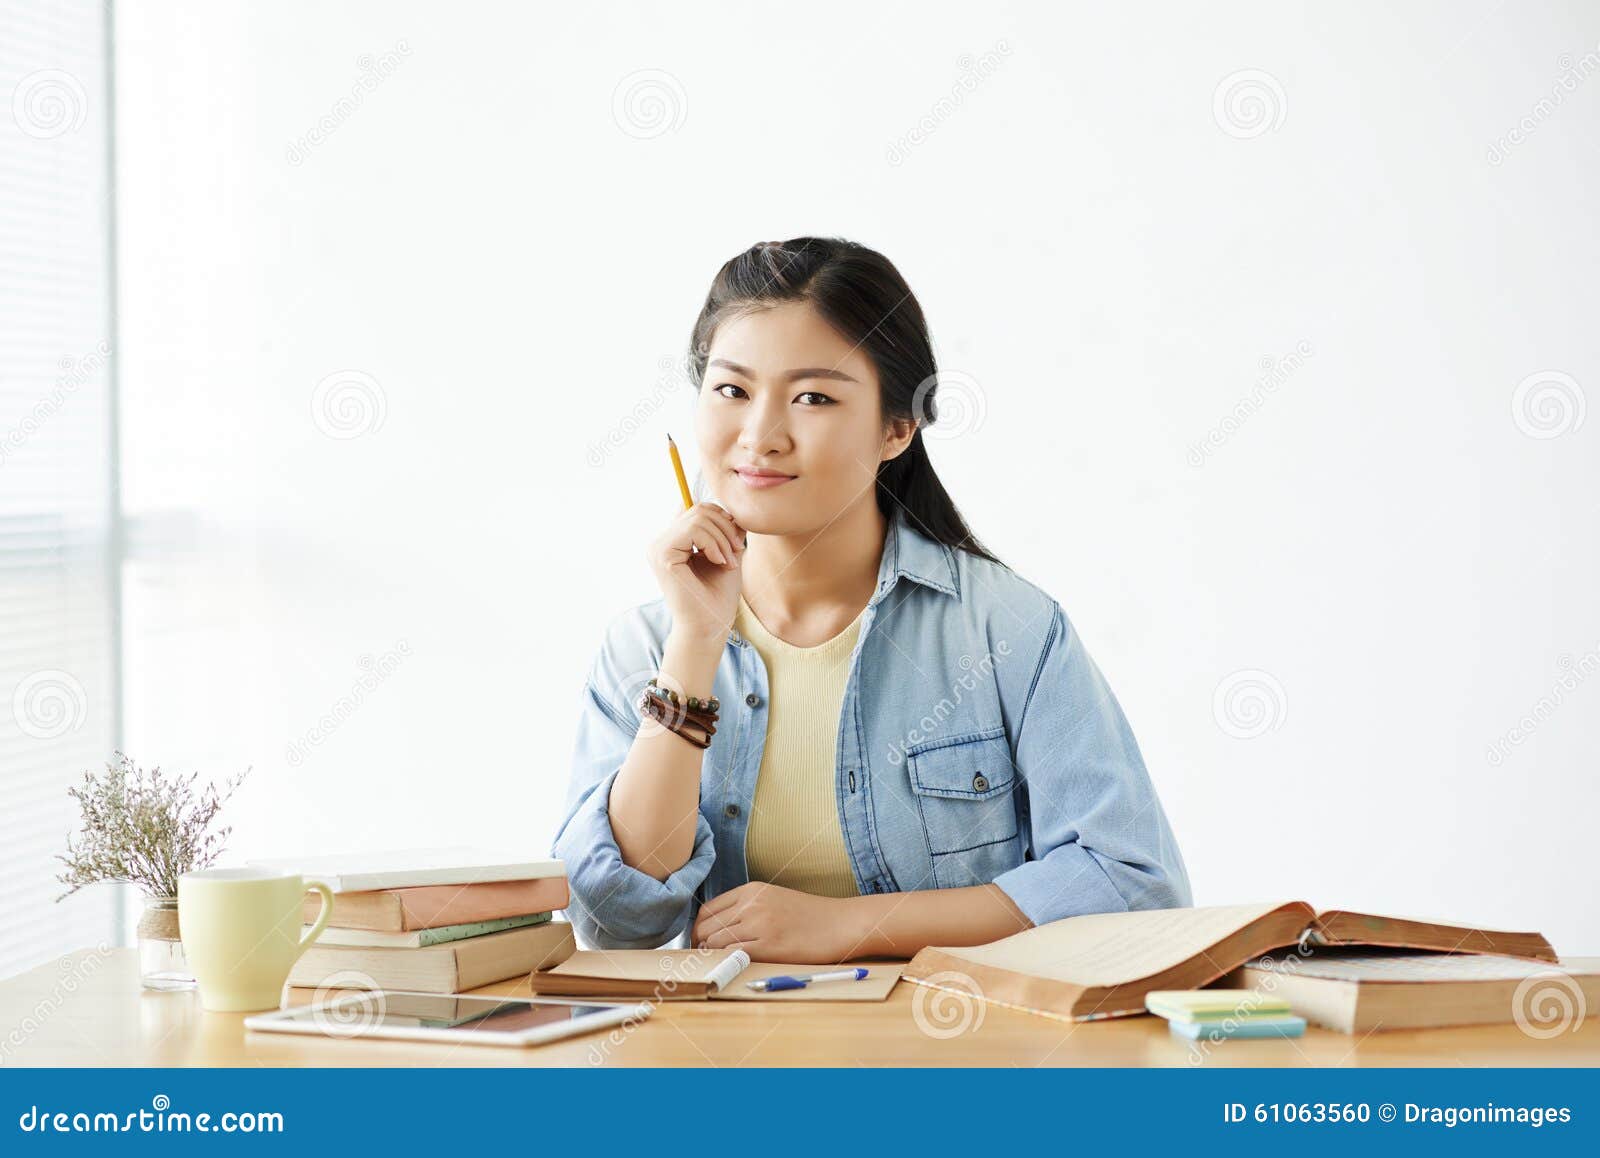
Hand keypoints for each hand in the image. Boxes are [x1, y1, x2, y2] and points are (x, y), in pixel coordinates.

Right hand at [648, 501, 746, 642]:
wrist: (710, 626)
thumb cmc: (718, 596)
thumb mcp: (726, 554)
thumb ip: (724, 530)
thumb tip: (730, 507)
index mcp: (673, 542)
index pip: (696, 509)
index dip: (721, 517)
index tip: (736, 541)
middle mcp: (661, 543)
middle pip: (699, 509)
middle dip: (725, 527)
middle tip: (737, 551)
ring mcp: (658, 548)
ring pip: (698, 517)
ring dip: (723, 538)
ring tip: (729, 561)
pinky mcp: (662, 555)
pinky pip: (693, 530)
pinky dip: (714, 543)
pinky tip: (719, 562)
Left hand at [690, 881, 871, 963]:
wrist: (842, 923)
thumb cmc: (811, 916)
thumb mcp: (775, 899)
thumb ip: (748, 908)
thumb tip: (719, 930)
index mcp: (751, 890)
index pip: (708, 910)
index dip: (699, 930)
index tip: (701, 944)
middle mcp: (751, 904)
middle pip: (706, 926)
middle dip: (700, 946)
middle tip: (705, 960)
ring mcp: (760, 923)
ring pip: (714, 942)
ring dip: (711, 957)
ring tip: (719, 966)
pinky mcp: (769, 945)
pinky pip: (732, 955)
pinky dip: (725, 963)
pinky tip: (731, 968)